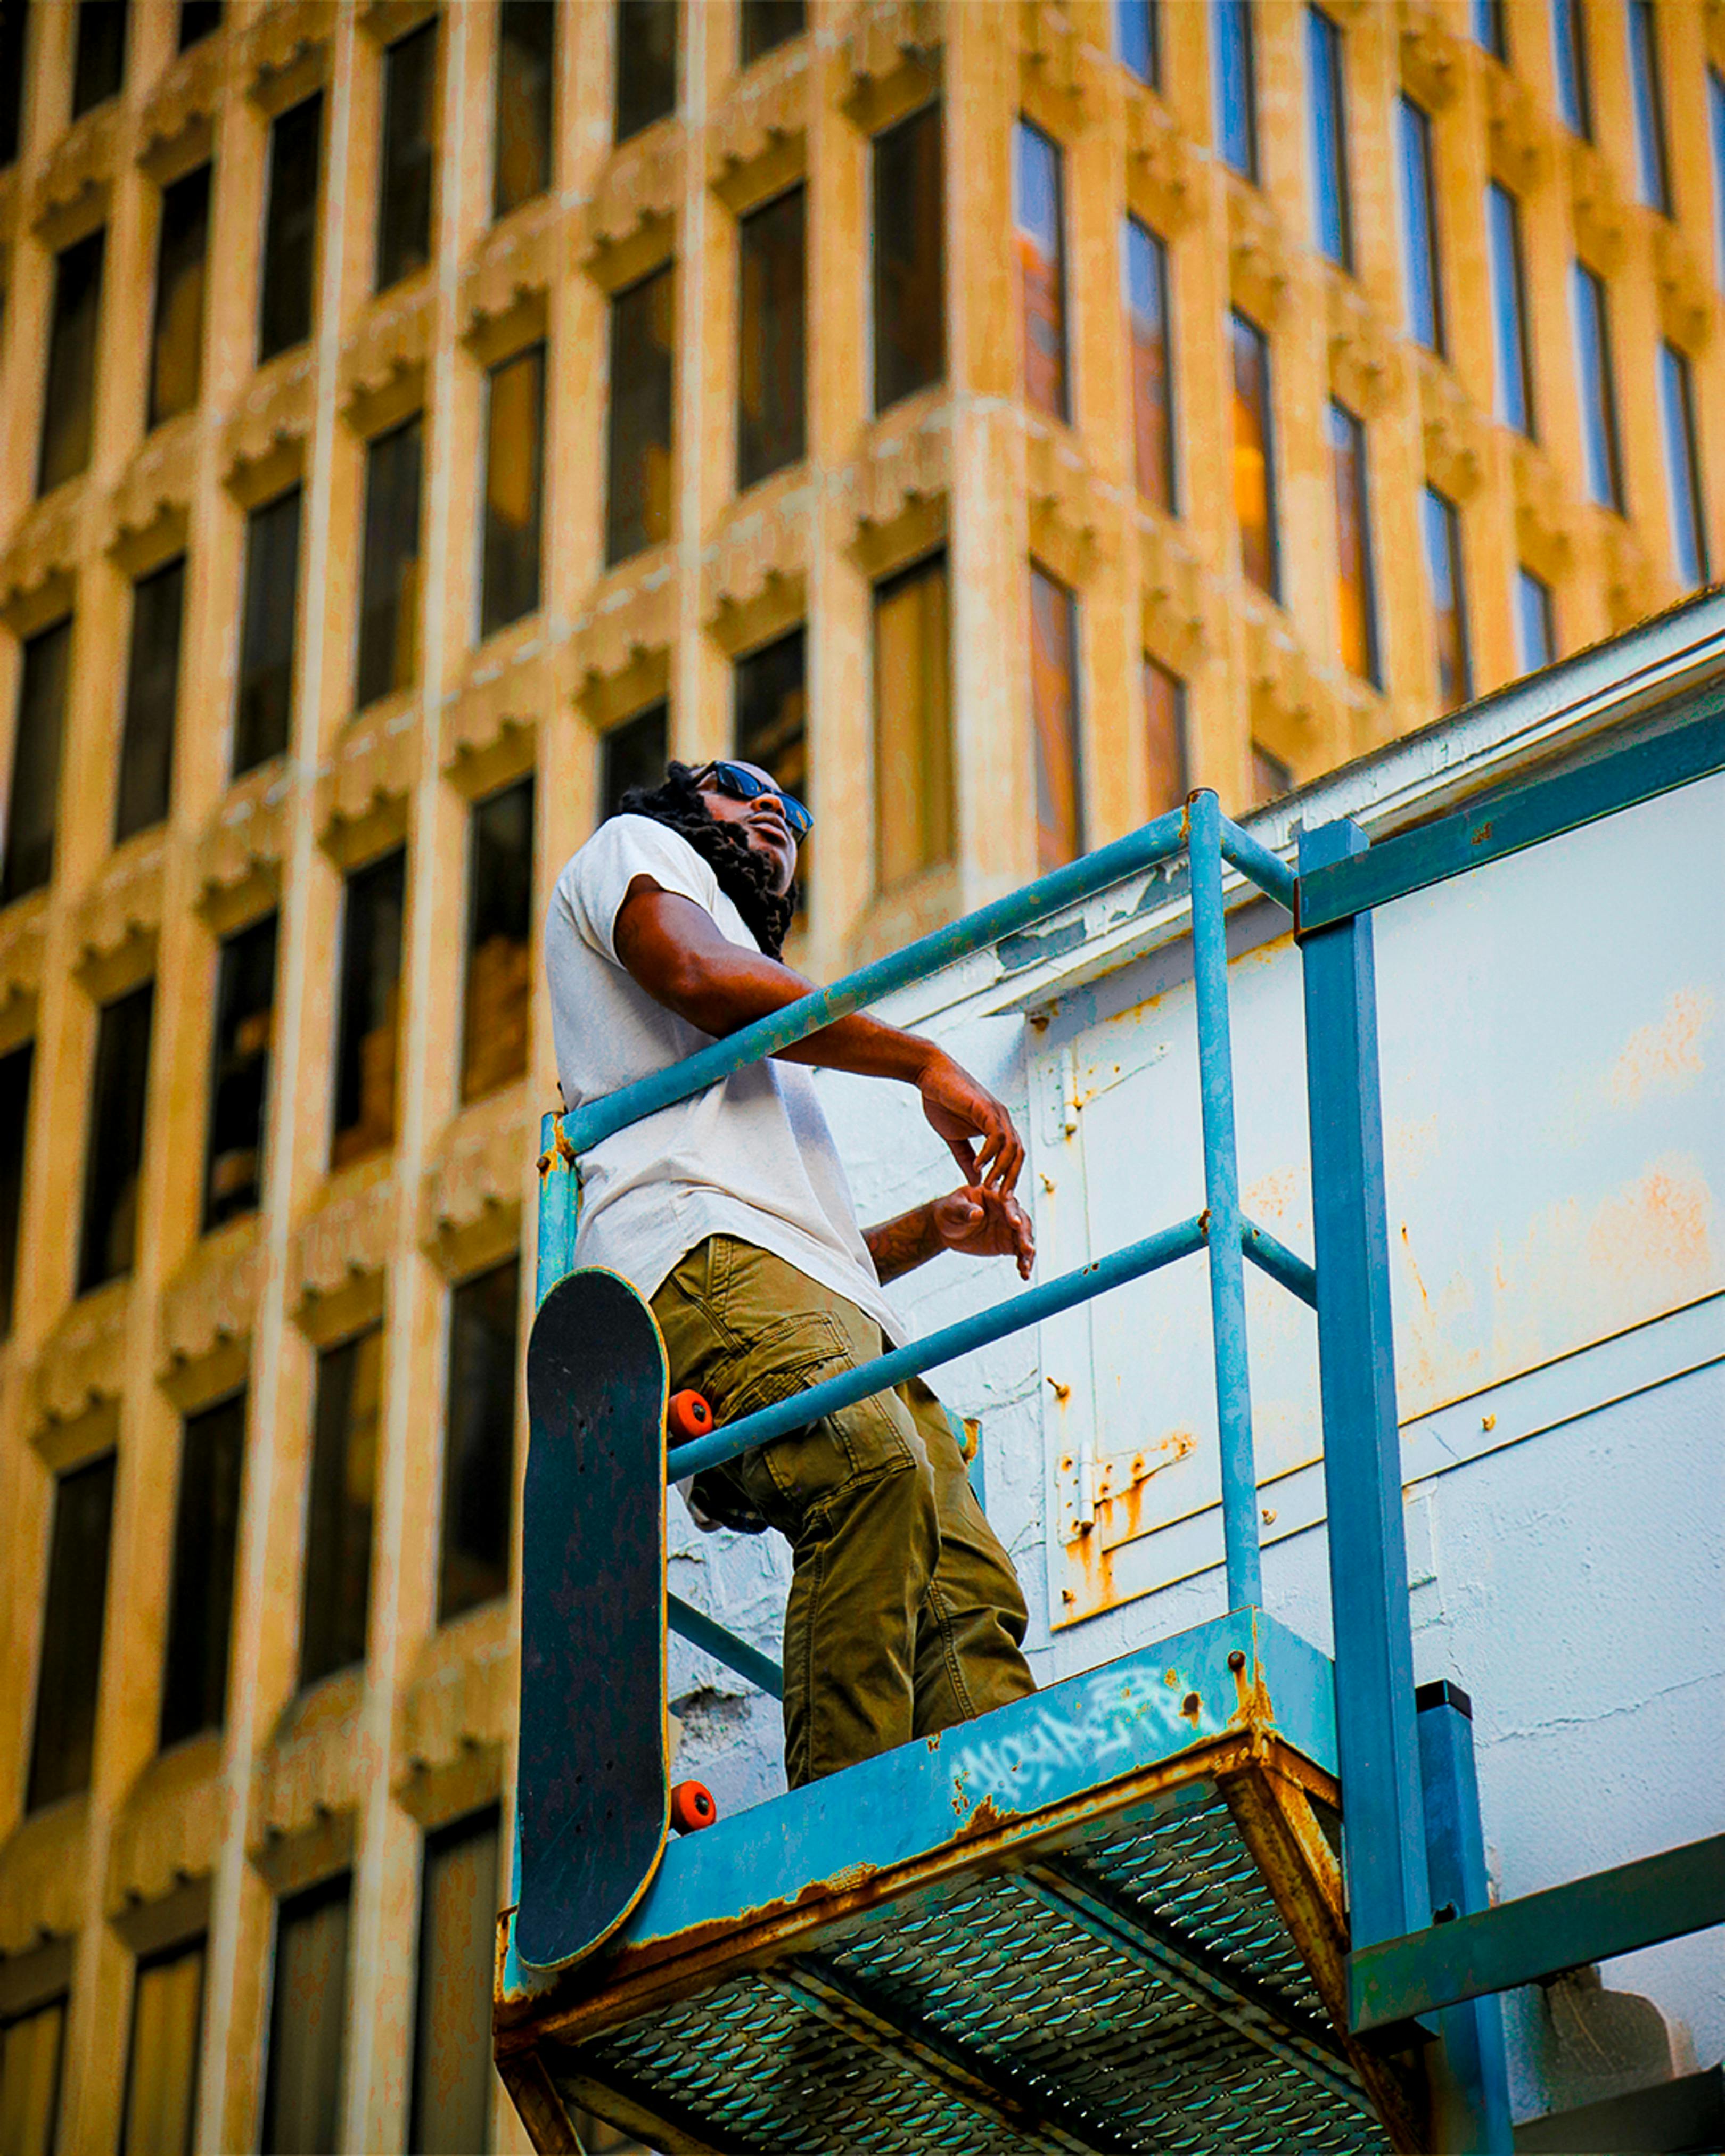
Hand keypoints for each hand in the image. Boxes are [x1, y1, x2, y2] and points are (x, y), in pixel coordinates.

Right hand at [916, 1052, 1024, 1192]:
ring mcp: (996, 1114)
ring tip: (988, 1185)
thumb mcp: (955, 1138)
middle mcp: (1002, 1120)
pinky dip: (989, 1153)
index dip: (1010, 1177)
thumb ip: (966, 1158)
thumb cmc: (943, 1102)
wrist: (931, 1075)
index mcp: (998, 1127)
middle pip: (1019, 1154)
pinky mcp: (986, 1108)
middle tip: (1002, 1199)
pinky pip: (996, 1135)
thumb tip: (974, 1180)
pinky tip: (977, 1165)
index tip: (1000, 1197)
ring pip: (1011, 1147)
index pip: (1013, 1156)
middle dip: (1012, 1178)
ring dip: (1001, 1169)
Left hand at [931, 1187, 1035, 1279]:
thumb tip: (977, 1213)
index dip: (1012, 1213)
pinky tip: (1024, 1274)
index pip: (1007, 1203)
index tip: (1016, 1223)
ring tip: (1026, 1267)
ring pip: (1024, 1239)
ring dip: (1027, 1253)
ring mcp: (1009, 1228)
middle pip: (1022, 1222)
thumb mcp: (952, 1208)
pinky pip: (1019, 1253)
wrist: (946, 1228)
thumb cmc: (949, 1211)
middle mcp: (1006, 1210)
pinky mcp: (1008, 1244)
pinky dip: (1023, 1263)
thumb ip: (964, 1210)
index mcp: (994, 1195)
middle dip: (1024, 1236)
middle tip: (1027, 1249)